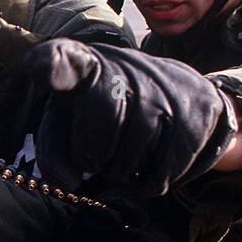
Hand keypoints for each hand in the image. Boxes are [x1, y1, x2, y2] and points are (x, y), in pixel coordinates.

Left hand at [25, 39, 236, 195]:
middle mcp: (124, 67)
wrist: (178, 91)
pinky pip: (164, 170)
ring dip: (122, 171)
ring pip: (134, 150)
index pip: (65, 60)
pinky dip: (151, 182)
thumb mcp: (69, 125)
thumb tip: (71, 181)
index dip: (53, 65)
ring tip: (122, 162)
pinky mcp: (197, 111)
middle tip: (96, 158)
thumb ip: (53, 154)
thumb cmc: (104, 114)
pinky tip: (146, 171)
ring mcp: (164, 87)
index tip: (44, 72)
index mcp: (84, 66)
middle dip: (94, 153)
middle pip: (104, 115)